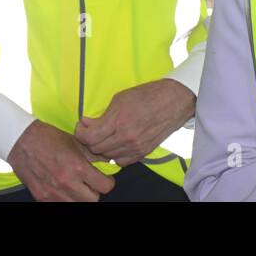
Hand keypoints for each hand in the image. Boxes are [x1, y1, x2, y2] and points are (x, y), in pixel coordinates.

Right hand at [7, 120, 116, 201]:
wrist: (22, 141)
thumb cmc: (48, 139)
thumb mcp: (76, 142)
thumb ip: (94, 155)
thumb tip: (108, 163)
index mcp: (77, 167)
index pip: (104, 186)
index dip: (107, 182)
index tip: (104, 178)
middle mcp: (66, 183)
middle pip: (93, 200)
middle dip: (95, 191)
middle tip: (91, 182)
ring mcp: (53, 193)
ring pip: (78, 205)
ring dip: (80, 197)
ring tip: (77, 185)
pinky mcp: (42, 198)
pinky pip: (61, 205)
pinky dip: (65, 199)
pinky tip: (64, 188)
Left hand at [74, 78, 195, 167]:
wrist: (174, 101)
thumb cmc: (148, 94)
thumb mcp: (120, 98)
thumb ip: (103, 114)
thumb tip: (88, 123)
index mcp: (118, 120)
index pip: (89, 137)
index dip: (81, 132)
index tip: (82, 126)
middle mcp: (126, 137)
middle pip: (96, 149)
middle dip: (90, 139)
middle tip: (91, 130)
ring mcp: (135, 147)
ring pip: (107, 156)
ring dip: (102, 147)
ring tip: (104, 136)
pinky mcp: (143, 152)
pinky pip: (121, 161)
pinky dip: (115, 154)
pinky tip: (117, 144)